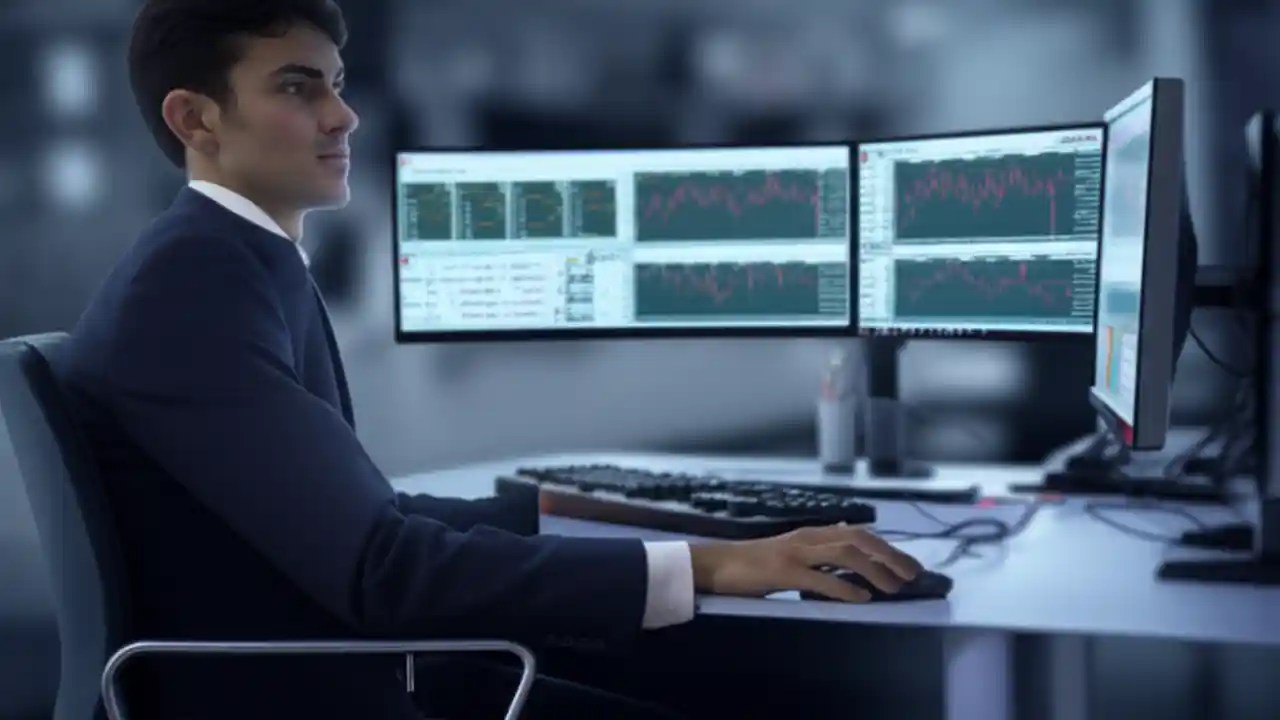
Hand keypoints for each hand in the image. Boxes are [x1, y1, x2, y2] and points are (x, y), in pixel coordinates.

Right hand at [688, 523, 922, 602]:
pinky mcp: (783, 571)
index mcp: (812, 534)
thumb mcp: (793, 554)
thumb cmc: (755, 565)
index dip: (888, 548)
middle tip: (912, 575)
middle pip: (860, 539)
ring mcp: (796, 552)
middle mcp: (808, 538)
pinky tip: (862, 599)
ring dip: (875, 570)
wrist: (718, 565)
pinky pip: (821, 579)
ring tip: (893, 587)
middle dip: (890, 555)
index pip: (859, 534)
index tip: (909, 565)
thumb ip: (820, 555)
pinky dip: (845, 588)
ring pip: (846, 555)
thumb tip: (851, 561)